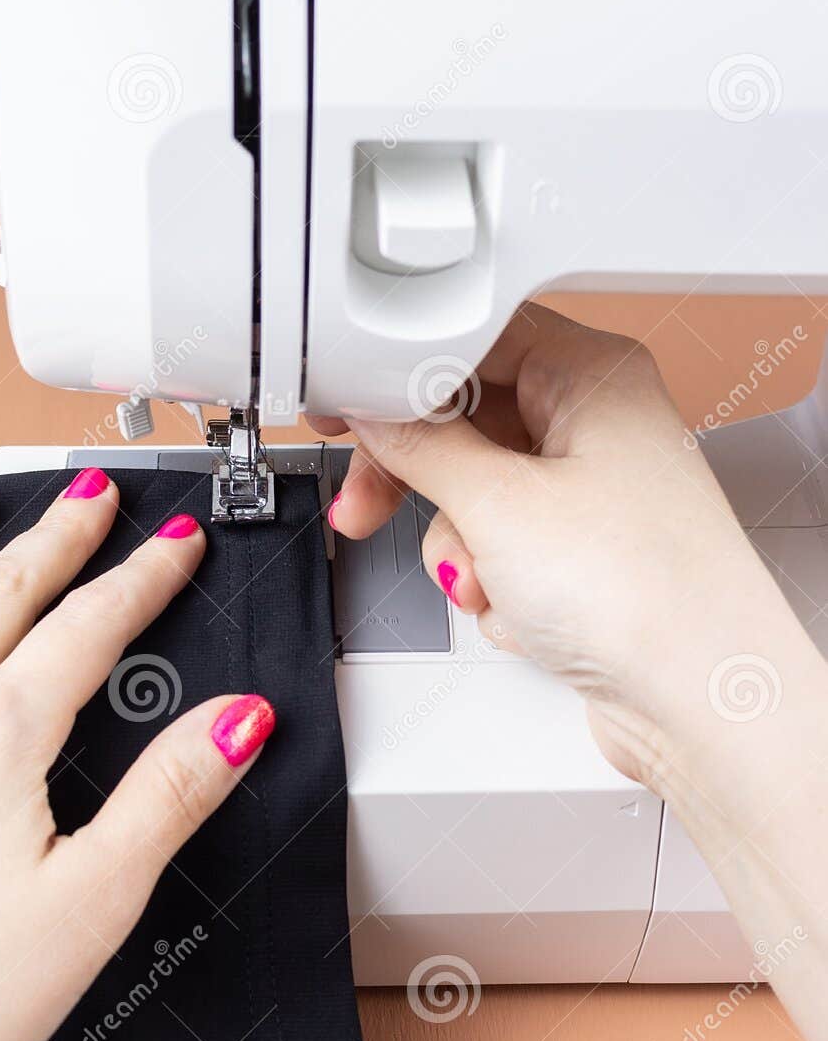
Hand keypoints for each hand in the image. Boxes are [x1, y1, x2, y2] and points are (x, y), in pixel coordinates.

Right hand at [317, 306, 827, 1040]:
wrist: (699, 703)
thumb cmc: (640, 592)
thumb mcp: (494, 504)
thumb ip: (415, 447)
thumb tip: (368, 413)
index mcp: (593, 371)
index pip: (470, 337)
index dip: (397, 373)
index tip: (341, 404)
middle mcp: (601, 420)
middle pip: (467, 418)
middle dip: (417, 478)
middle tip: (365, 503)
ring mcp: (595, 489)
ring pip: (477, 490)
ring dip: (459, 544)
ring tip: (475, 581)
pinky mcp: (586, 554)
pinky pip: (503, 544)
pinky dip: (491, 577)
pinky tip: (512, 607)